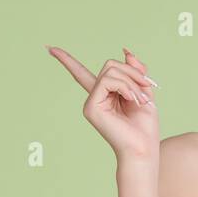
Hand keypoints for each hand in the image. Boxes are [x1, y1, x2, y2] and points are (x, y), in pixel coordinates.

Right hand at [47, 46, 159, 161]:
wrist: (143, 148)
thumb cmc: (145, 126)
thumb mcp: (144, 92)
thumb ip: (135, 73)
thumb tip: (126, 51)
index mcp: (105, 94)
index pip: (82, 74)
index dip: (67, 60)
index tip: (50, 48)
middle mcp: (95, 97)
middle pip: (110, 65)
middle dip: (132, 72)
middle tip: (147, 87)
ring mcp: (91, 102)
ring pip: (110, 71)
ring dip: (132, 82)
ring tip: (141, 99)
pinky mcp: (91, 107)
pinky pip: (108, 81)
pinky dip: (126, 87)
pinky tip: (133, 100)